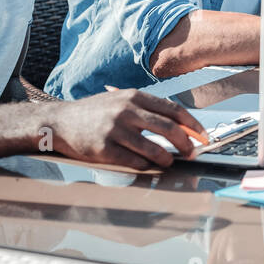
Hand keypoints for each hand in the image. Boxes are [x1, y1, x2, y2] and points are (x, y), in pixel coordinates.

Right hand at [43, 90, 209, 169]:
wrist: (59, 121)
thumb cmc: (95, 112)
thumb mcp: (122, 100)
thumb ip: (149, 110)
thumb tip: (182, 127)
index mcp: (134, 96)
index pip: (174, 110)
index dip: (193, 125)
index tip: (203, 137)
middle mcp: (126, 110)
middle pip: (169, 129)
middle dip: (186, 144)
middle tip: (191, 153)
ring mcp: (114, 130)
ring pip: (154, 149)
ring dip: (168, 159)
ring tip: (169, 162)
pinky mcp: (104, 149)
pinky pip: (135, 162)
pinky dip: (147, 166)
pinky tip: (149, 166)